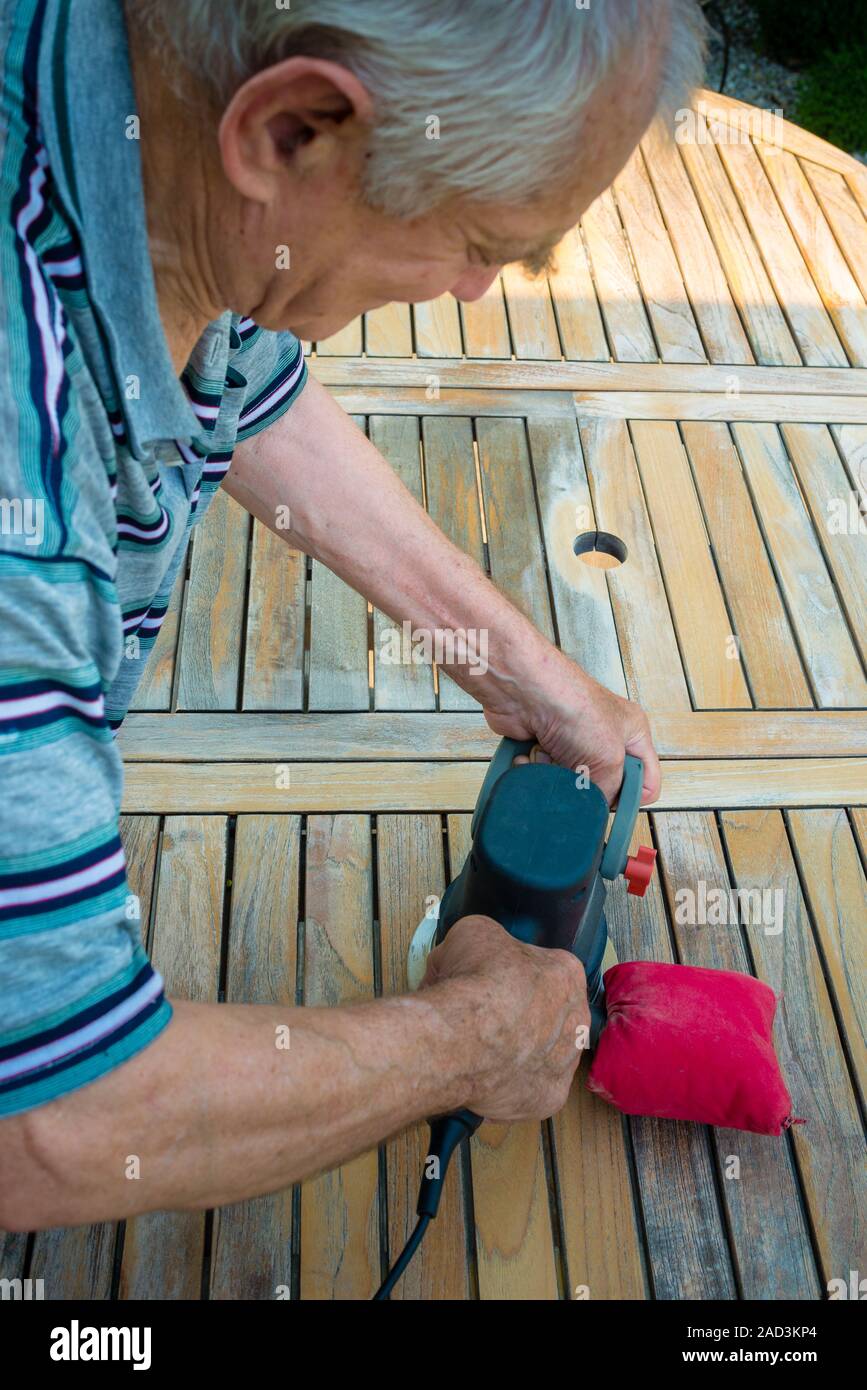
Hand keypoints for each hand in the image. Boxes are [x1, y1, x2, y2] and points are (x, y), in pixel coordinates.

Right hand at [421, 915, 590, 1122]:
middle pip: (551, 1014)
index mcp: (566, 972)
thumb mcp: (474, 933)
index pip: (546, 970)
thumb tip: (473, 956)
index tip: (493, 982)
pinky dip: (511, 1086)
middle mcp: (578, 1017)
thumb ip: (488, 943)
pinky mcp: (550, 1098)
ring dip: (521, 1052)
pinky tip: (488, 1076)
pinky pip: (531, 1090)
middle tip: (488, 1018)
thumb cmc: (473, 983)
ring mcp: (567, 1061)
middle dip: (523, 1015)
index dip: (515, 976)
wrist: (462, 1037)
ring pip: (544, 1054)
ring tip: (484, 1050)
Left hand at [482, 652, 660, 805]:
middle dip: (585, 786)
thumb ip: (608, 792)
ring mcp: (573, 741)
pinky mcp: (545, 745)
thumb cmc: (571, 705)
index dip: (631, 798)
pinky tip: (532, 753)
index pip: (646, 780)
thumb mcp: (608, 758)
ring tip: (552, 756)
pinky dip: (535, 769)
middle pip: (602, 785)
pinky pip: (543, 775)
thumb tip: (592, 808)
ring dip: (556, 776)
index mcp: (632, 734)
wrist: (524, 690)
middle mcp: (604, 738)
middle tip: (578, 777)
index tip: (612, 805)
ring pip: (569, 783)